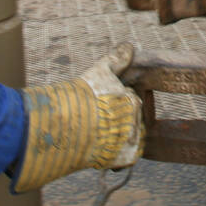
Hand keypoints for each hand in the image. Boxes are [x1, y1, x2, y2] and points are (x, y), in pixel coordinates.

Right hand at [12, 44, 144, 190]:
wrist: (69, 126)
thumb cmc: (81, 97)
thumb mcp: (98, 72)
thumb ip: (115, 60)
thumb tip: (129, 46)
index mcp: (132, 100)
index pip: (128, 101)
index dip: (113, 104)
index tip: (99, 107)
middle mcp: (136, 120)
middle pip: (128, 121)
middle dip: (115, 122)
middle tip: (95, 124)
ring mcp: (133, 139)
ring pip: (128, 139)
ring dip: (116, 140)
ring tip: (95, 139)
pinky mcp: (127, 157)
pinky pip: (126, 159)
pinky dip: (117, 158)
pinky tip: (100, 153)